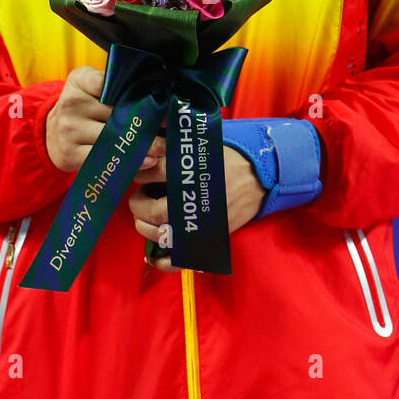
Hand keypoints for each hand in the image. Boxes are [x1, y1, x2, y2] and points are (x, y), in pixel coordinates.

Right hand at [45, 66, 165, 174]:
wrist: (49, 133)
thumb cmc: (80, 106)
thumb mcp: (88, 84)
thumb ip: (113, 81)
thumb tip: (152, 88)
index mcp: (79, 82)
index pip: (108, 82)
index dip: (136, 93)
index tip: (160, 103)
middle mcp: (72, 104)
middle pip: (117, 114)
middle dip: (146, 123)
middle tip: (170, 129)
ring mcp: (70, 130)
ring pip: (113, 138)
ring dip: (142, 145)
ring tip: (163, 148)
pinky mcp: (71, 154)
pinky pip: (104, 159)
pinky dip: (128, 161)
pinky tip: (146, 161)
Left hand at [127, 143, 265, 272]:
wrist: (260, 178)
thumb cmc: (227, 159)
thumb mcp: (202, 144)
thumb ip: (174, 142)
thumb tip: (146, 136)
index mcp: (190, 172)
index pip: (152, 173)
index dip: (140, 174)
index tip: (140, 174)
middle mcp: (193, 199)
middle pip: (150, 210)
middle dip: (137, 204)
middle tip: (140, 198)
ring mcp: (200, 223)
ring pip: (159, 234)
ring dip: (144, 227)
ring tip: (145, 218)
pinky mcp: (208, 239)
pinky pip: (180, 259)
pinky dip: (163, 262)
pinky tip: (152, 256)